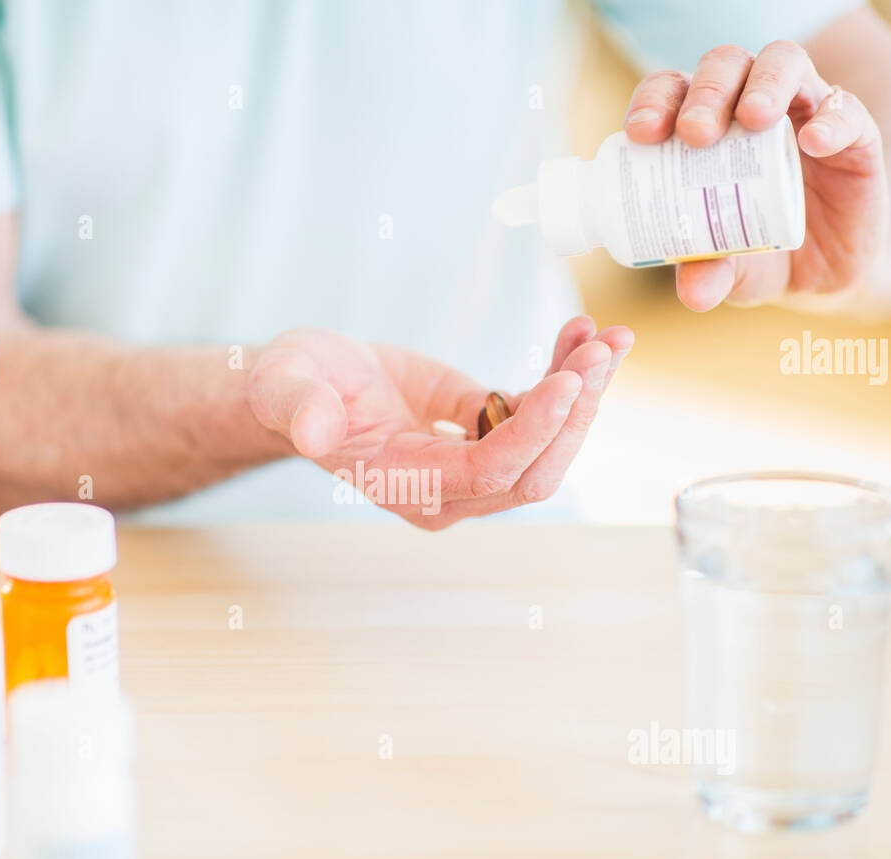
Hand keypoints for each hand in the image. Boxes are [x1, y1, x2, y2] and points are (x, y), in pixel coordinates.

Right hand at [247, 318, 633, 528]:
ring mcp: (475, 467)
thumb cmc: (291, 388)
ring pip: (549, 446)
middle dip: (574, 414)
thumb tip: (315, 429)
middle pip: (534, 468)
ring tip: (605, 337)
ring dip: (583, 394)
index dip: (534, 431)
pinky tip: (580, 335)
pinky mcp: (487, 433)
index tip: (569, 381)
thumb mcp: (286, 386)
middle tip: (601, 353)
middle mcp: (450, 491)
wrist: (304, 384)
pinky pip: (541, 416)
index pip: (488, 471)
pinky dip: (567, 378)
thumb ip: (300, 407)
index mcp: (406, 485)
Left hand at [624, 41, 886, 311]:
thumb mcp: (730, 272)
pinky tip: (813, 141)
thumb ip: (709, 275)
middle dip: (706, 91)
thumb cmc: (758, 255)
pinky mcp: (855, 135)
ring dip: (765, 84)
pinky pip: (847, 111)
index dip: (655, 101)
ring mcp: (805, 112)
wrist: (825, 275)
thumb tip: (692, 294)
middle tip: (695, 133)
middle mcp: (751, 107)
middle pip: (726, 66)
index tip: (642, 134)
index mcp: (705, 128)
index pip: (673, 91)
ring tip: (752, 117)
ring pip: (784, 63)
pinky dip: (831, 119)